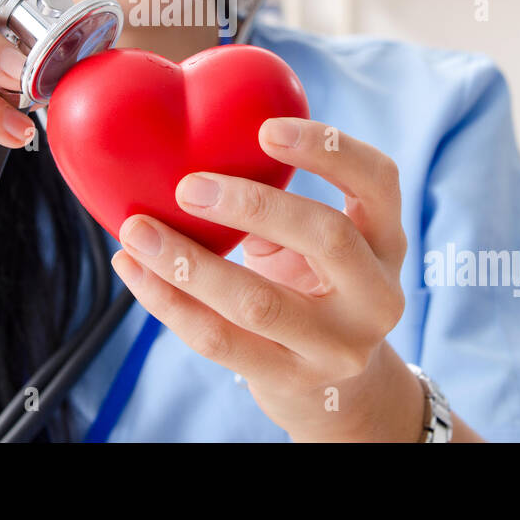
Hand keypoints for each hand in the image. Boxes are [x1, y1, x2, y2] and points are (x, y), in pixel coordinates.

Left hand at [110, 117, 414, 441]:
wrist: (336, 390)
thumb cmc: (310, 285)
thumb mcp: (315, 242)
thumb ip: (278, 202)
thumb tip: (191, 146)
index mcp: (386, 239)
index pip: (378, 180)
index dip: (330, 149)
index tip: (265, 129)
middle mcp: (377, 294)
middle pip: (328, 236)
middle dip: (253, 204)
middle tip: (187, 186)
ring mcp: (339, 346)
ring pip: (260, 300)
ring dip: (188, 262)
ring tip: (137, 230)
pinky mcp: (291, 380)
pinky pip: (219, 340)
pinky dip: (168, 301)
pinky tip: (133, 268)